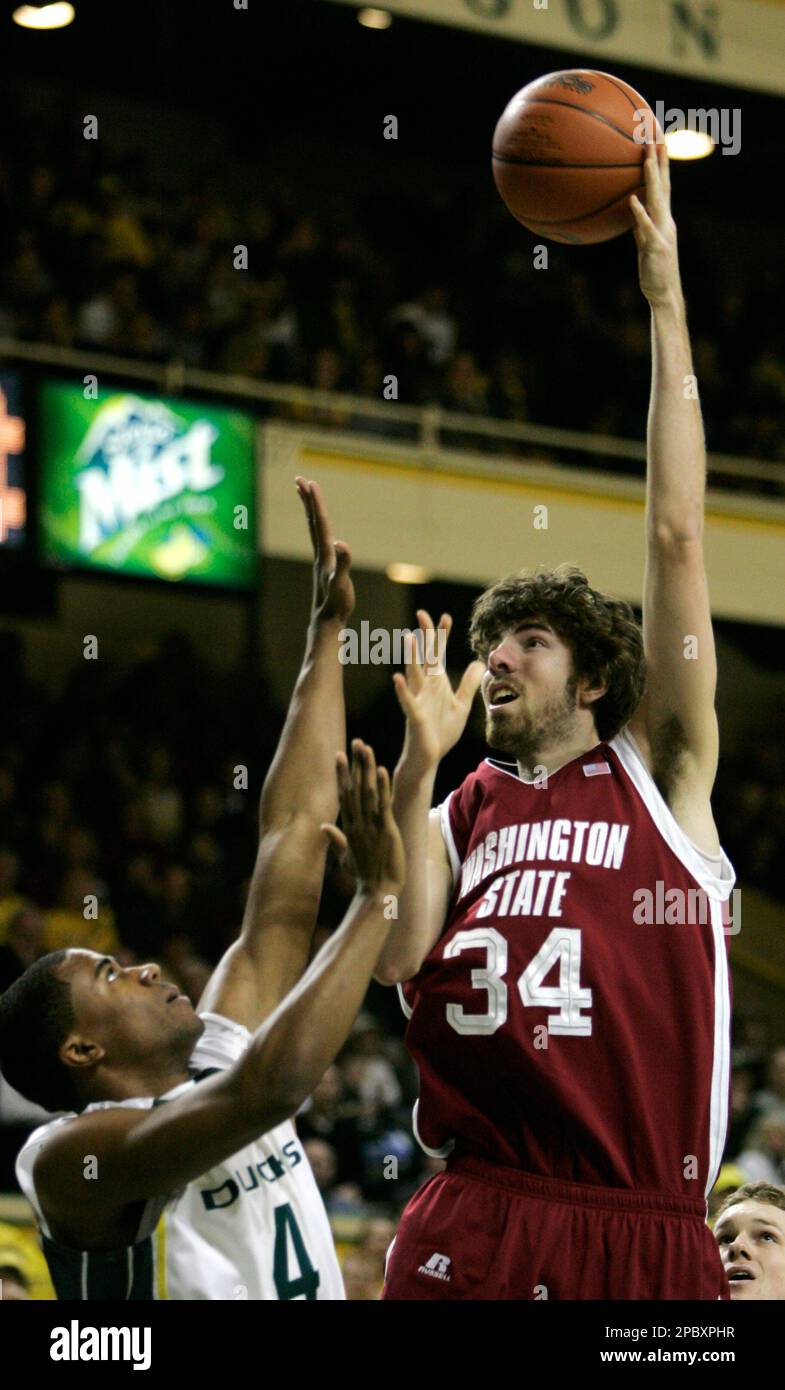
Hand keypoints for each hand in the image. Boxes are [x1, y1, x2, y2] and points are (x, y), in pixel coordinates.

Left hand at [296, 476, 354, 622]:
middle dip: (308, 500)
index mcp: (325, 554)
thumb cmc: (336, 605)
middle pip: (313, 521)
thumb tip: (341, 543)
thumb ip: (342, 564)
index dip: (316, 502)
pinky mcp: (324, 567)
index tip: (309, 483)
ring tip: (305, 495)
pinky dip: (318, 528)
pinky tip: (320, 527)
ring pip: (314, 529)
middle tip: (300, 479)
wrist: (327, 623)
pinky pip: (320, 540)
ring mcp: (321, 560)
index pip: (320, 523)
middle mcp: (320, 554)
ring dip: (310, 511)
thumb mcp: (342, 584)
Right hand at [322, 742, 404, 894]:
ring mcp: (371, 826)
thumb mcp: (345, 857)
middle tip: (355, 741)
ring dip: (366, 768)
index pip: (343, 794)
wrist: (378, 892)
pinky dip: (382, 787)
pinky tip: (381, 770)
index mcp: (349, 827)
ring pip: (367, 791)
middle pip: (353, 787)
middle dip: (354, 763)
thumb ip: (335, 841)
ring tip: (366, 747)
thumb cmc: (364, 876)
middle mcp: (357, 822)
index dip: (342, 774)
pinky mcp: (386, 830)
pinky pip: (382, 805)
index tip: (339, 755)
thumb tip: (322, 828)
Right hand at [392, 610, 483, 775]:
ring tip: (410, 637)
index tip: (446, 617)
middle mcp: (425, 688)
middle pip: (425, 657)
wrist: (429, 758)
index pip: (439, 655)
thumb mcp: (461, 706)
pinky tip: (397, 677)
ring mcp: (418, 700)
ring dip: (412, 656)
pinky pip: (407, 701)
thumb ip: (469, 685)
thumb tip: (479, 663)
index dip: (441, 637)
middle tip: (422, 613)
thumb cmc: (441, 732)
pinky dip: (402, 690)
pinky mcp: (415, 716)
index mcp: (437, 684)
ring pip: (413, 674)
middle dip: (425, 636)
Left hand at [630, 140, 681, 308]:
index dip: (660, 162)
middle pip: (664, 183)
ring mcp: (662, 231)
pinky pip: (646, 226)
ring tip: (646, 155)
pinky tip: (632, 199)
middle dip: (659, 158)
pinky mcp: (656, 246)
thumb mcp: (645, 245)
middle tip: (654, 133)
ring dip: (653, 176)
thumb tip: (632, 214)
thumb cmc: (653, 271)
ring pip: (658, 198)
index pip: (663, 185)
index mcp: (663, 218)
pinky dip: (640, 212)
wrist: (664, 293)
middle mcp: (666, 220)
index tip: (657, 139)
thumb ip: (640, 228)